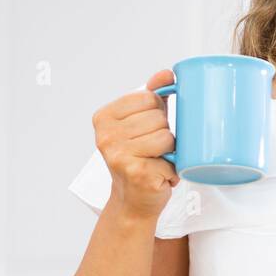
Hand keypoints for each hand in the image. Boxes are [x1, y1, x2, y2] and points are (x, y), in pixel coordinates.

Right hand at [90, 69, 179, 224]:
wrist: (133, 202)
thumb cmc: (138, 161)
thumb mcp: (140, 124)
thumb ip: (151, 96)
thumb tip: (167, 74)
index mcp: (104, 117)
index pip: (149, 98)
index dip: (158, 113)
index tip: (147, 131)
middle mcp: (106, 135)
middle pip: (159, 117)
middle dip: (164, 135)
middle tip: (152, 152)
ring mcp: (119, 154)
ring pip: (167, 137)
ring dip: (170, 153)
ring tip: (156, 162)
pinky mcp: (137, 172)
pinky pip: (171, 160)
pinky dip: (171, 171)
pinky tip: (157, 176)